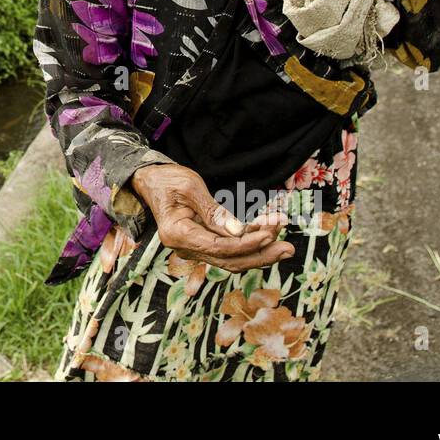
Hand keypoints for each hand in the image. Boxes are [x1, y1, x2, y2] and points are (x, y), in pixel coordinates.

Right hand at [131, 163, 293, 271]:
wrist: (150, 179)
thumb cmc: (167, 179)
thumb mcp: (191, 188)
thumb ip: (214, 212)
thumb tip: (240, 232)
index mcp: (177, 234)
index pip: (218, 247)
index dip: (246, 243)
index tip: (269, 234)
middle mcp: (184, 247)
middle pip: (228, 260)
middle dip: (260, 254)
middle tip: (288, 248)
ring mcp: (193, 248)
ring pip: (231, 259)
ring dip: (259, 253)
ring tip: (285, 245)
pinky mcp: (202, 243)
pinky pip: (228, 250)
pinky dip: (248, 244)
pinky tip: (268, 237)